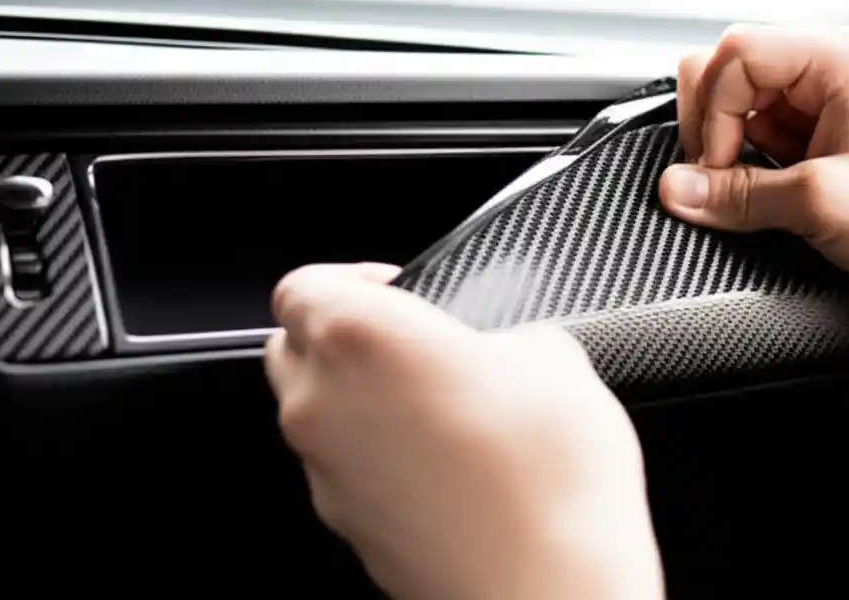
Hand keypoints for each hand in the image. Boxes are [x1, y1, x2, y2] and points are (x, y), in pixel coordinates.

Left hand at [264, 263, 662, 599]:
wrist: (548, 590)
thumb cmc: (548, 478)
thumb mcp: (554, 357)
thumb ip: (504, 333)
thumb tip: (504, 348)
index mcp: (359, 336)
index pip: (302, 284)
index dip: (352, 279)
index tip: (401, 291)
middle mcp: (323, 403)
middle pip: (295, 348)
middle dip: (344, 338)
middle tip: (414, 344)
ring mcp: (327, 471)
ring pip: (316, 412)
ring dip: (362, 399)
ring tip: (443, 409)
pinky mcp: (346, 525)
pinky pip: (345, 469)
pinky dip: (378, 457)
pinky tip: (447, 465)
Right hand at [658, 24, 848, 295]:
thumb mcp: (819, 205)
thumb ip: (737, 194)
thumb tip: (677, 188)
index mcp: (843, 57)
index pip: (738, 52)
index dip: (713, 109)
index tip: (715, 165)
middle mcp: (838, 67)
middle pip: (735, 68)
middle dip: (714, 121)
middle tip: (719, 171)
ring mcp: (833, 99)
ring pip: (746, 103)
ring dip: (735, 146)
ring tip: (753, 187)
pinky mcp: (829, 133)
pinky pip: (767, 132)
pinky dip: (755, 162)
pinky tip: (772, 191)